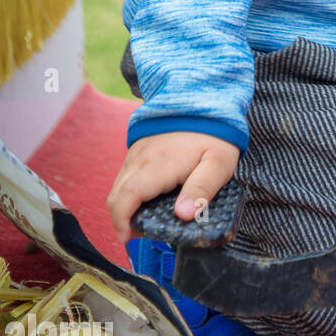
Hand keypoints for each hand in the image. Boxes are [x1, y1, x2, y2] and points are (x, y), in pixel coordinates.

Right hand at [107, 131, 240, 246]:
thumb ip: (202, 189)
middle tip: (142, 232)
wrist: (206, 97)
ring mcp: (137, 151)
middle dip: (122, 219)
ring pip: (119, 185)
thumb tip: (183, 215)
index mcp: (158, 164)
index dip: (121, 222)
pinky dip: (130, 191)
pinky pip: (126, 174)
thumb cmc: (215, 132)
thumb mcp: (219, 163)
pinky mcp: (139, 147)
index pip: (125, 198)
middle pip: (116, 195)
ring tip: (148, 217)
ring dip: (126, 205)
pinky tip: (151, 196)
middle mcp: (140, 158)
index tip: (129, 238)